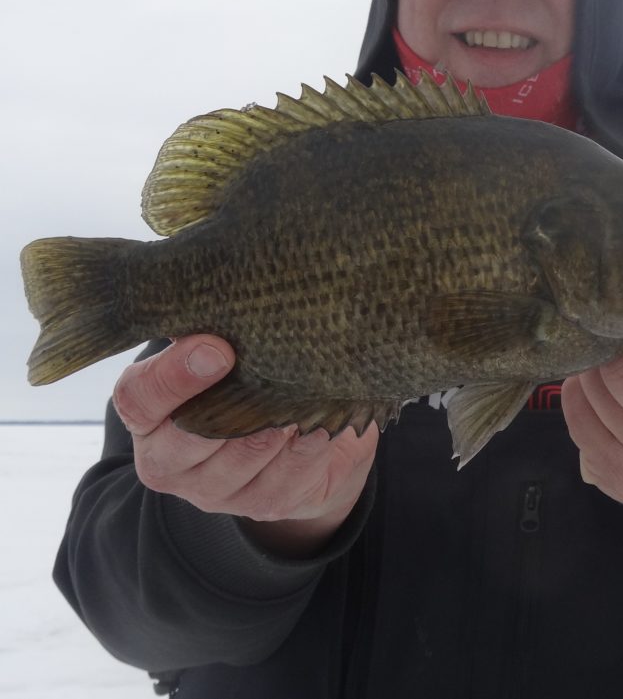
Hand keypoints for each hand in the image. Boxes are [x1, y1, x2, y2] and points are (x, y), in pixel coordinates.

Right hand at [112, 335, 377, 556]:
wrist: (301, 447)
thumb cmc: (251, 382)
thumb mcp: (224, 353)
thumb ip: (213, 327)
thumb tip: (226, 284)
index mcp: (150, 417)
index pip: (137, 399)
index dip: (171, 375)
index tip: (216, 347)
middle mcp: (174, 462)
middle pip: (186, 439)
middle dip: (229, 401)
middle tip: (263, 368)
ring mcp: (220, 491)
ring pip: (245, 455)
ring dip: (275, 419)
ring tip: (299, 387)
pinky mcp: (268, 503)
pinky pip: (290, 472)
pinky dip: (309, 440)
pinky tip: (321, 418)